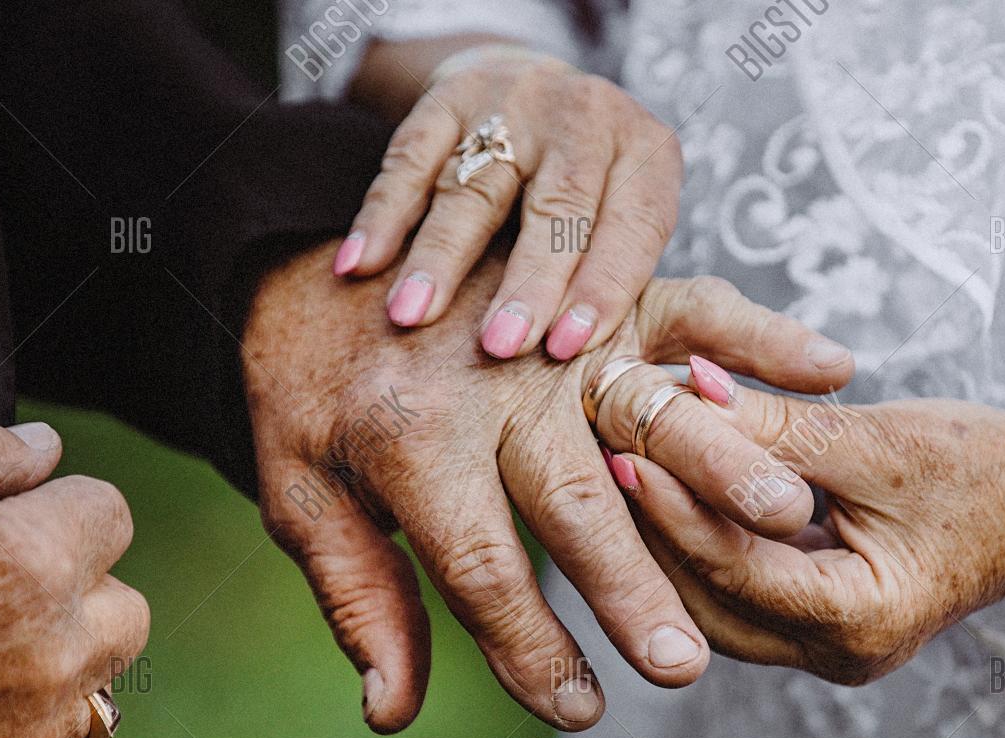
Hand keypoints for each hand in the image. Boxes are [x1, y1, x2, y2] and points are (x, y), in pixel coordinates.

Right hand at [0, 415, 148, 737]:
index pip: (108, 516)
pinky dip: (5, 737)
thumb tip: (42, 450)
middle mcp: (48, 661)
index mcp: (27, 570)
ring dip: (52, 667)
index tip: (5, 516)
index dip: (53, 507)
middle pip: (123, 610)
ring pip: (93, 689)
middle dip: (75, 590)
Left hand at [243, 245, 853, 732]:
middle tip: (684, 667)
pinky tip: (831, 369)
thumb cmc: (309, 396)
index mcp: (411, 445)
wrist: (304, 257)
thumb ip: (359, 601)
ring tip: (786, 522)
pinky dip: (762, 332)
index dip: (532, 652)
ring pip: (648, 409)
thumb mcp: (302, 497)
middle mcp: (490, 386)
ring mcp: (550, 325)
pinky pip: (688, 304)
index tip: (580, 714)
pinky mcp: (591, 283)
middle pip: (576, 502)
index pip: (483, 572)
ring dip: (723, 464)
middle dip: (633, 588)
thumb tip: (394, 714)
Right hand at [331, 47, 682, 360]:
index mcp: (645, 155)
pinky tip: (358, 266)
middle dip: (527, 282)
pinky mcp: (448, 98)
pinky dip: (381, 216)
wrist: (537, 89)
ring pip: (475, 186)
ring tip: (412, 317)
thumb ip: (624, 284)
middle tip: (497, 347)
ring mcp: (515, 104)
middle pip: (557, 207)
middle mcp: (586, 120)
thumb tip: (607, 381)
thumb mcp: (628, 220)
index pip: (632, 226)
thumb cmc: (594, 194)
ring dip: (439, 257)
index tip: (566, 348)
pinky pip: (408, 160)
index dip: (602, 287)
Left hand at [608, 381, 1004, 684]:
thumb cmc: (985, 465)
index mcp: (861, 621)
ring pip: (714, 602)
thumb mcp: (877, 439)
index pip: (734, 567)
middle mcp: (838, 655)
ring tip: (625, 464)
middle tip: (605, 453)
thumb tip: (682, 395)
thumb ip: (776, 429)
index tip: (623, 445)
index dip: (672, 506)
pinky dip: (706, 540)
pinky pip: (740, 590)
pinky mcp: (820, 625)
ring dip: (670, 537)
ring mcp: (828, 650)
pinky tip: (671, 487)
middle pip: (708, 600)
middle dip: (653, 529)